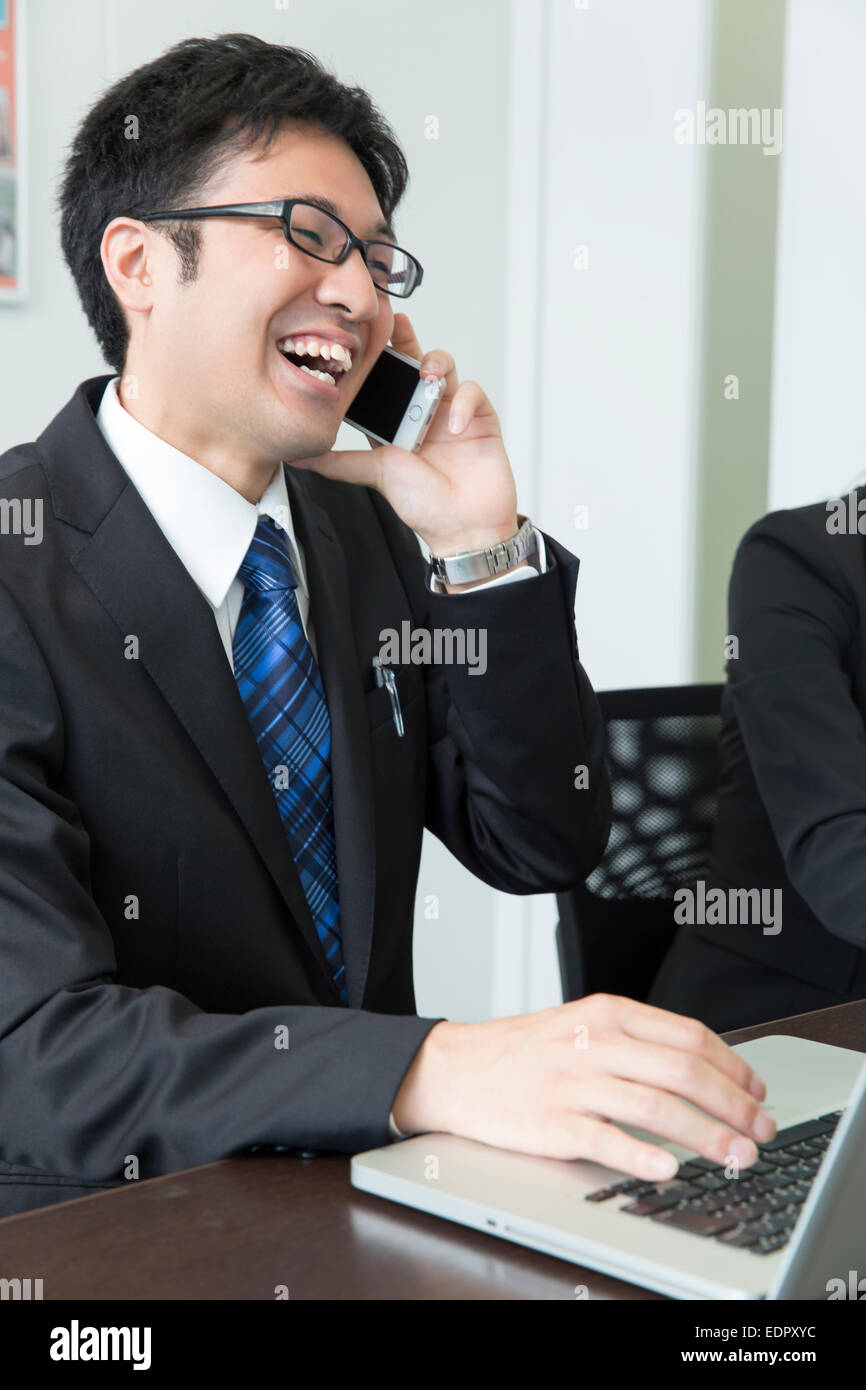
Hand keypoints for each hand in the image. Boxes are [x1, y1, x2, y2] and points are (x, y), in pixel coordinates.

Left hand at [289, 312, 518, 556]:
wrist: (465, 530)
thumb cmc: (425, 507)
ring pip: (445, 366)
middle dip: (405, 340)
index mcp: (396, 424)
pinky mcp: (480, 418)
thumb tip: (298, 457)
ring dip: (436, 363)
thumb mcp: (375, 475)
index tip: (362, 338)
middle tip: (394, 324)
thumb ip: (338, 462)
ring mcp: (453, 413)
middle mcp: (424, 413)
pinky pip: (472, 391)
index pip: (383, 381)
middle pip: (413, 362)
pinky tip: (454, 426)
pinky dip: (463, 403)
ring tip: (428, 377)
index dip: (376, 358)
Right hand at [392, 994, 776, 1180]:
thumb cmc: (525, 1051)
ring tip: (735, 1156)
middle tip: (760, 1130)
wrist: (458, 1067)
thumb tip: (703, 1069)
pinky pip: (608, 1140)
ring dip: (707, 1136)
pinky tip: (670, 1168)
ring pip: (657, 1107)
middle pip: (684, 1072)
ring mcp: (573, 1083)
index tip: (756, 1092)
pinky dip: (644, 1156)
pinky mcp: (552, 1123)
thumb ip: (636, 1039)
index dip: (733, 1067)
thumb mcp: (582, 1025)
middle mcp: (594, 1043)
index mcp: (607, 1012)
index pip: (688, 1036)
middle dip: (733, 1105)